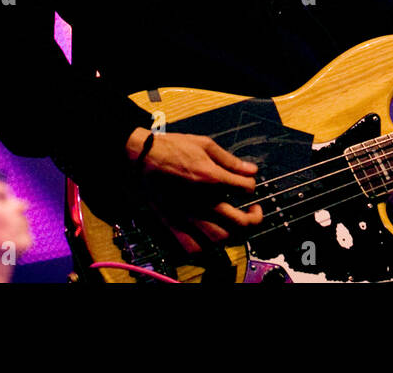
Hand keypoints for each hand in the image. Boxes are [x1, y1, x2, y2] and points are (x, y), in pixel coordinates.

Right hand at [125, 128, 262, 252]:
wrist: (138, 158)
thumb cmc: (171, 147)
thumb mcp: (204, 144)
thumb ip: (230, 160)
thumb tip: (252, 170)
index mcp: (212, 178)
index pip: (247, 189)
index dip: (251, 185)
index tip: (246, 183)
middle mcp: (203, 201)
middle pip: (241, 222)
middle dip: (254, 218)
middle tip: (253, 211)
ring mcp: (188, 216)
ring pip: (220, 239)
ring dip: (232, 233)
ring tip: (233, 224)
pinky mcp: (173, 225)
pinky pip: (192, 248)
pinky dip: (205, 247)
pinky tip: (208, 236)